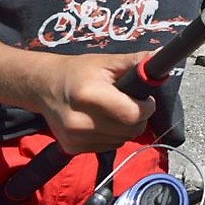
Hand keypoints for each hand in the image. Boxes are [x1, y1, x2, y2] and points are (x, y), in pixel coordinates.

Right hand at [36, 51, 155, 153]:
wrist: (44, 87)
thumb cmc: (78, 71)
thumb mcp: (106, 61)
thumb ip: (134, 62)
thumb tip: (160, 56)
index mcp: (89, 96)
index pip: (132, 114)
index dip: (146, 107)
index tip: (146, 99)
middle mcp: (79, 122)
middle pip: (130, 130)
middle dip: (139, 118)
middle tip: (132, 104)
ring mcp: (74, 138)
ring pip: (122, 140)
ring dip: (126, 128)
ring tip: (115, 111)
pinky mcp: (72, 149)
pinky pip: (109, 147)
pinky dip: (113, 136)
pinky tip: (102, 121)